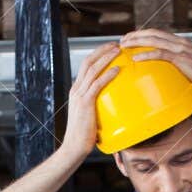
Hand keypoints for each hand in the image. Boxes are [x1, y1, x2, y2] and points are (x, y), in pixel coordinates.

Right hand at [60, 42, 120, 161]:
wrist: (73, 147)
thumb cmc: (84, 135)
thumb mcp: (90, 115)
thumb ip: (98, 106)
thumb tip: (114, 104)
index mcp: (76, 90)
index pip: (86, 66)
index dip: (98, 55)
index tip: (110, 49)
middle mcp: (76, 89)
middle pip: (88, 61)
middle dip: (102, 50)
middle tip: (116, 44)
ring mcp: (79, 95)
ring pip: (92, 69)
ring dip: (106, 57)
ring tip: (118, 51)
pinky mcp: (85, 102)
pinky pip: (97, 84)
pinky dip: (107, 75)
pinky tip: (117, 70)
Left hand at [120, 29, 191, 97]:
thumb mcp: (190, 71)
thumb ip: (178, 71)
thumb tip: (168, 82)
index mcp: (181, 43)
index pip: (158, 34)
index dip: (143, 35)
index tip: (130, 39)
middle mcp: (180, 42)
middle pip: (153, 33)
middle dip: (135, 35)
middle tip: (121, 40)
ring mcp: (181, 49)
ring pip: (154, 40)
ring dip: (137, 41)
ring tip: (124, 45)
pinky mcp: (182, 58)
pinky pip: (160, 54)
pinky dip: (147, 54)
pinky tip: (136, 58)